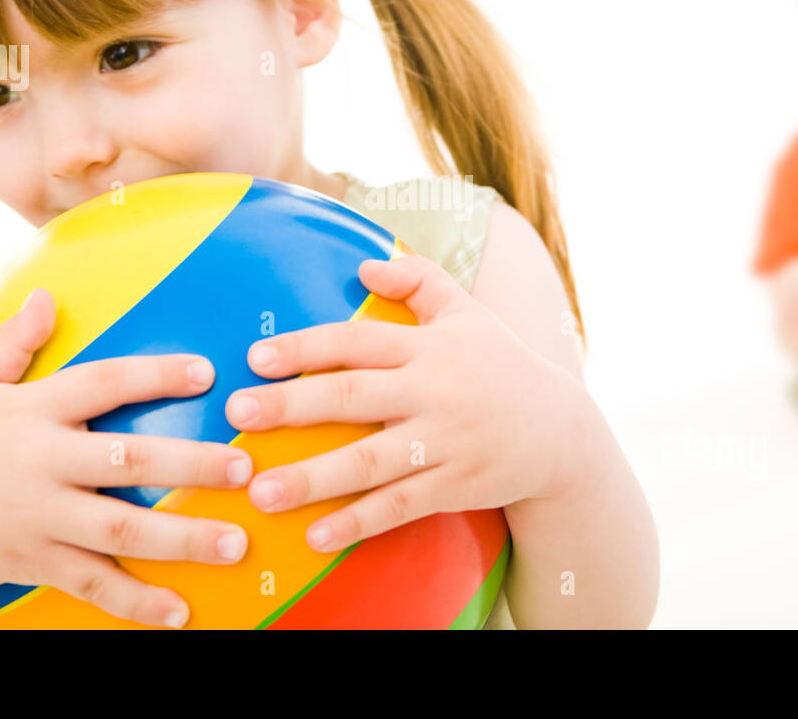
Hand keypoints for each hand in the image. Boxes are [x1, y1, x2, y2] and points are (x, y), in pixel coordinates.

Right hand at [0, 288, 253, 627]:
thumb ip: (10, 342)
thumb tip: (45, 296)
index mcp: (30, 412)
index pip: (100, 384)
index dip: (153, 376)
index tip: (206, 373)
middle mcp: (39, 465)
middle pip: (125, 463)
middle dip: (189, 465)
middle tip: (244, 467)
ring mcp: (39, 519)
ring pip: (119, 531)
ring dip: (182, 539)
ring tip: (235, 543)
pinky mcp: (36, 564)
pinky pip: (93, 585)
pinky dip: (137, 602)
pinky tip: (181, 612)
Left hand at [224, 254, 593, 552]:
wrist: (560, 431)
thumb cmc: (500, 364)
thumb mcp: (467, 312)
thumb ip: (418, 279)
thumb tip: (364, 262)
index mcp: (427, 347)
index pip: (357, 342)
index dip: (305, 347)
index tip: (255, 358)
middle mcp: (433, 391)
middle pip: (353, 396)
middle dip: (292, 405)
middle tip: (237, 413)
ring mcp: (445, 442)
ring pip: (371, 461)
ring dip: (314, 477)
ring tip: (262, 492)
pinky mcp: (455, 486)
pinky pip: (401, 506)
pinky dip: (359, 521)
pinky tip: (317, 535)